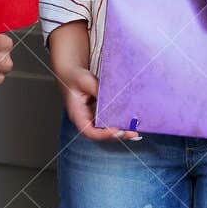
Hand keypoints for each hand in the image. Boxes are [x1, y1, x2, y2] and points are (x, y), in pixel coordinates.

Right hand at [48, 21, 137, 140]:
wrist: (71, 73)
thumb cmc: (74, 77)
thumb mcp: (84, 80)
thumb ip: (97, 89)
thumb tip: (113, 98)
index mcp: (78, 115)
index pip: (89, 131)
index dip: (103, 134)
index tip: (117, 130)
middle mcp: (86, 119)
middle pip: (101, 134)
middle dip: (117, 135)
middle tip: (133, 132)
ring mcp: (93, 117)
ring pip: (107, 129)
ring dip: (121, 130)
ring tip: (135, 129)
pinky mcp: (100, 112)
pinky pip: (110, 119)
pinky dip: (120, 121)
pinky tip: (132, 120)